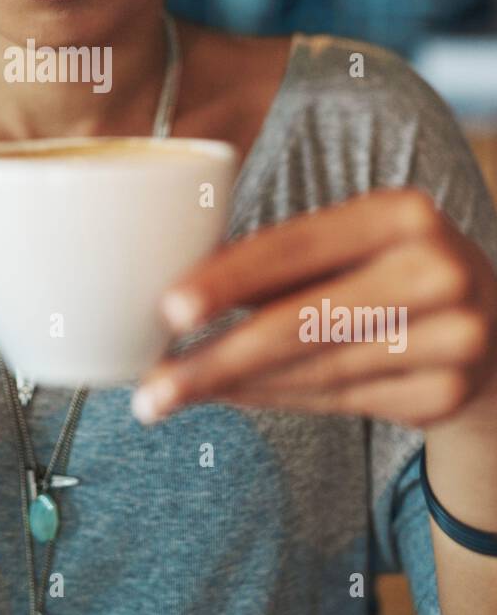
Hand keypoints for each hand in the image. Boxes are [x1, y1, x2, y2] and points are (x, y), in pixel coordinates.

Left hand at [132, 188, 496, 428]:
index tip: (167, 309)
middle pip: (304, 322)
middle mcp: (437, 272)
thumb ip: (282, 257)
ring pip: (314, 371)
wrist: (492, 322)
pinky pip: (337, 402)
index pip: (298, 246)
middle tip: (151, 386)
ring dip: (234, 386)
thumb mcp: (351, 239)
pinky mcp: (443, 394)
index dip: (229, 278)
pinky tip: (229, 397)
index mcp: (403, 212)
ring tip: (171, 394)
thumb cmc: (387, 267)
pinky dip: (275, 400)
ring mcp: (451, 339)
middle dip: (217, 358)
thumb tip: (175, 291)